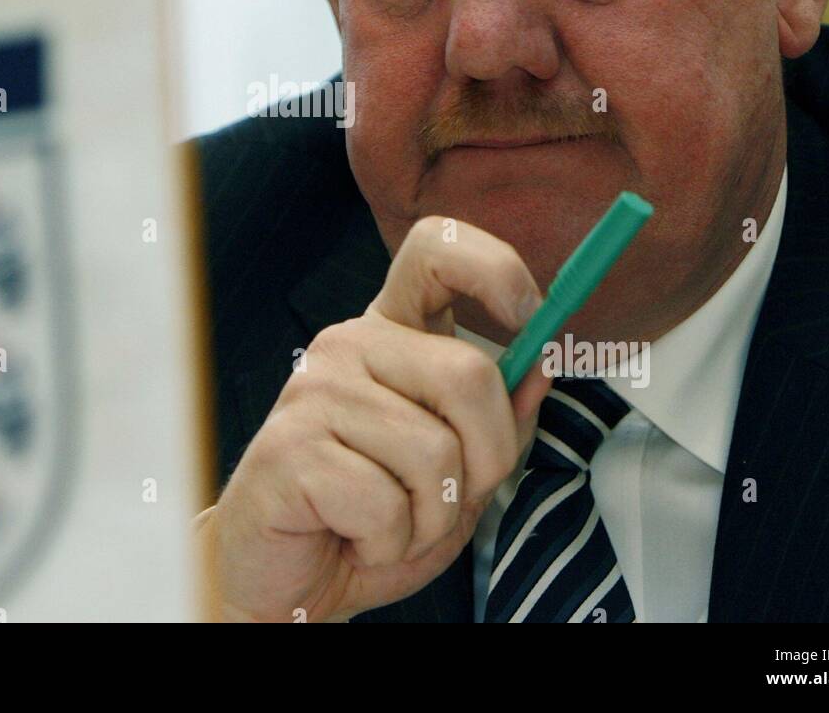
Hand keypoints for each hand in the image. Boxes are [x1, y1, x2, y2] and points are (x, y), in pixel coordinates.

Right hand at [200, 216, 552, 621]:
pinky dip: (389, 544)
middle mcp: (349, 344)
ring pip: (435, 453)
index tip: (530, 318)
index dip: (495, 269)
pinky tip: (354, 538)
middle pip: (468, 375)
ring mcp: (314, 389)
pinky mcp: (289, 447)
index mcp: (391, 333)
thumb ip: (500, 420)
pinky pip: (385, 504)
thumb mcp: (459, 473)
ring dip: (432, 518)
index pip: (435, 250)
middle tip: (449, 499)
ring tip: (390, 524)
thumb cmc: (370, 517)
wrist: (286, 578)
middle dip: (488, 461)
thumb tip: (542, 367)